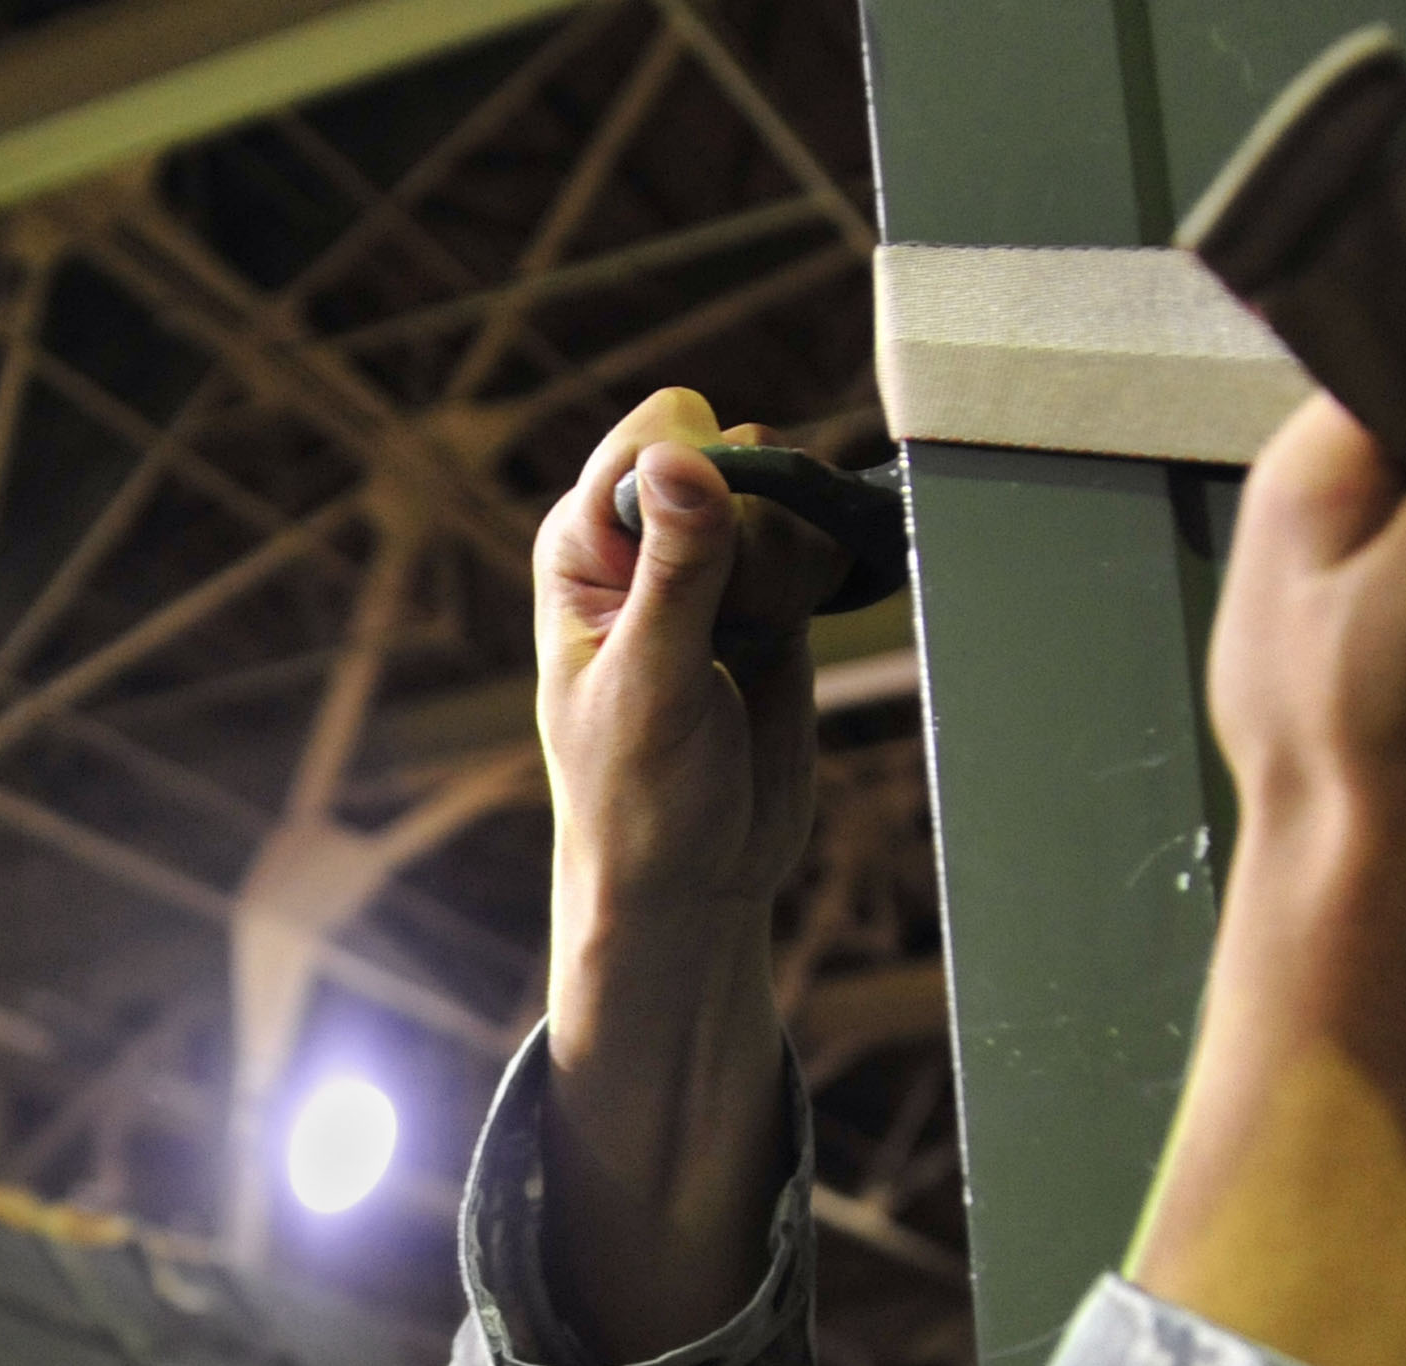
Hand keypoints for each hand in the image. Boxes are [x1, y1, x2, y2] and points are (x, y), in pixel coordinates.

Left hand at [528, 388, 844, 1361]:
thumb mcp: (652, 687)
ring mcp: (711, 569)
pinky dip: (823, 577)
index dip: (704, 481)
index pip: (657, 437)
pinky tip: (793, 637)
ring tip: (758, 643)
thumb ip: (678, 572)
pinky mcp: (770, 602)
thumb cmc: (638, 805)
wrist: (693, 888)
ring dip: (792, 564)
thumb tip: (684, 457)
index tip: (712, 562)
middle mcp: (643, 545)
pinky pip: (816, 543)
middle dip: (758, 531)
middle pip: (738, 457)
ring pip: (787, 498)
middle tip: (737, 626)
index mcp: (582, 546)